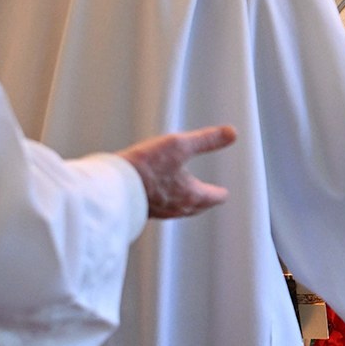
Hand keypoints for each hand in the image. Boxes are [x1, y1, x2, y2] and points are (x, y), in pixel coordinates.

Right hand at [118, 125, 236, 218]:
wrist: (111, 186)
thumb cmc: (146, 165)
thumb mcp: (179, 145)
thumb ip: (206, 140)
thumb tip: (233, 133)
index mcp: (192, 196)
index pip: (215, 198)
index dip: (220, 193)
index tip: (223, 192)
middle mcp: (179, 208)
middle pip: (199, 207)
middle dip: (205, 200)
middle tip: (209, 196)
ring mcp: (160, 212)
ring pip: (180, 209)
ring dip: (186, 202)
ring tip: (186, 195)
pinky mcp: (143, 211)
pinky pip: (162, 210)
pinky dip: (167, 203)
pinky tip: (159, 196)